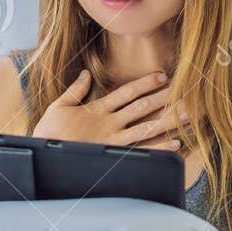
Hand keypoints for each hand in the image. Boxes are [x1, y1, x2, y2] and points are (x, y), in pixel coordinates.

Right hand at [30, 69, 186, 149]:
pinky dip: (158, 148)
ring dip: (167, 121)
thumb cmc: (49, 133)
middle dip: (163, 98)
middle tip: (186, 91)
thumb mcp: (58, 106)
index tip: (163, 76)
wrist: (45, 157)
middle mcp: (109, 123)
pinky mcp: (113, 157)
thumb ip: (75, 90)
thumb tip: (86, 73)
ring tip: (186, 115)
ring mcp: (113, 141)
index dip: (145, 83)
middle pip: (141, 107)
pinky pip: (140, 152)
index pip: (126, 92)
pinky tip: (175, 144)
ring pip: (145, 128)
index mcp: (97, 110)